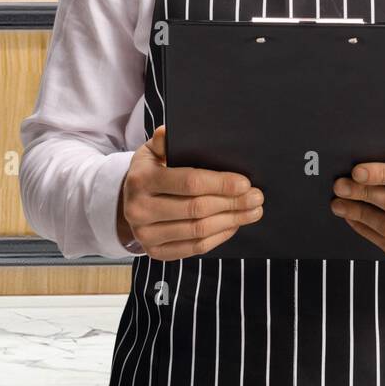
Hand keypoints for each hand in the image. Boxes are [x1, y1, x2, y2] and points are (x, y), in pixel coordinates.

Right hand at [117, 125, 263, 260]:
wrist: (128, 201)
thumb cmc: (149, 171)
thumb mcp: (151, 151)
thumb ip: (162, 141)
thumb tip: (169, 132)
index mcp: (141, 180)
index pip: (189, 182)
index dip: (220, 183)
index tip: (245, 182)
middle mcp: (139, 210)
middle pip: (197, 209)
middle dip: (232, 203)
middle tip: (256, 197)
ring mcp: (146, 235)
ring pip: (198, 231)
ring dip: (231, 221)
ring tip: (252, 212)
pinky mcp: (155, 252)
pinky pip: (194, 248)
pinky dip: (219, 237)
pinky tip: (234, 225)